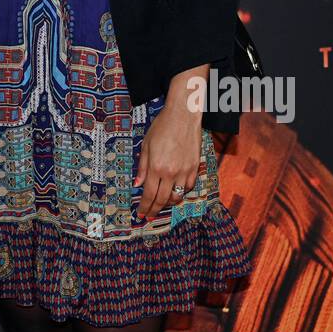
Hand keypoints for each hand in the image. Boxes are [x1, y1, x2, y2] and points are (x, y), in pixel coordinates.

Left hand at [133, 65, 208, 222]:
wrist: (183, 116)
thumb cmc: (162, 127)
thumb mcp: (146, 145)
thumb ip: (142, 166)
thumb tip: (137, 184)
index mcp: (156, 167)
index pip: (149, 194)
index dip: (144, 207)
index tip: (141, 214)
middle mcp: (170, 172)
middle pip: (162, 200)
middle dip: (154, 210)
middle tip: (149, 216)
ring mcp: (184, 171)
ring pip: (177, 196)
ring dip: (168, 203)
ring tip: (161, 204)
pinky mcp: (194, 168)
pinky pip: (188, 187)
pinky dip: (181, 192)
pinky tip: (175, 190)